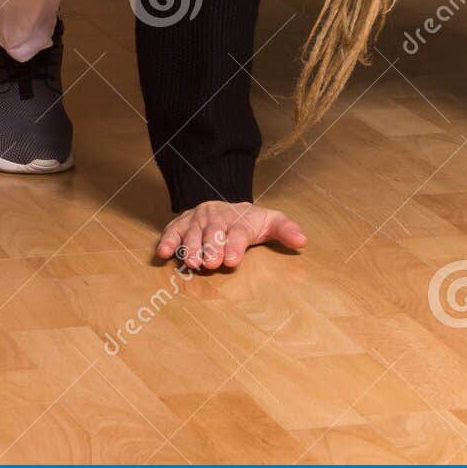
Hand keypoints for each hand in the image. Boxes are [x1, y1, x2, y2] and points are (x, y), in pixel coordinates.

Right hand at [155, 200, 307, 271]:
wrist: (226, 204)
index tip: (231, 260)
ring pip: (192, 233)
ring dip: (190, 247)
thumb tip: (303, 241)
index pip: (238, 232)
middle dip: (212, 247)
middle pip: (214, 232)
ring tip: (191, 263)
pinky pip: (172, 230)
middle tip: (211, 263)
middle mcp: (217, 218)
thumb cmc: (250, 220)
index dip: (234, 245)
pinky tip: (163, 253)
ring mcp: (198, 219)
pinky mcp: (182, 223)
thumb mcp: (271, 222)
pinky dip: (167, 240)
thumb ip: (286, 230)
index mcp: (239, 219)